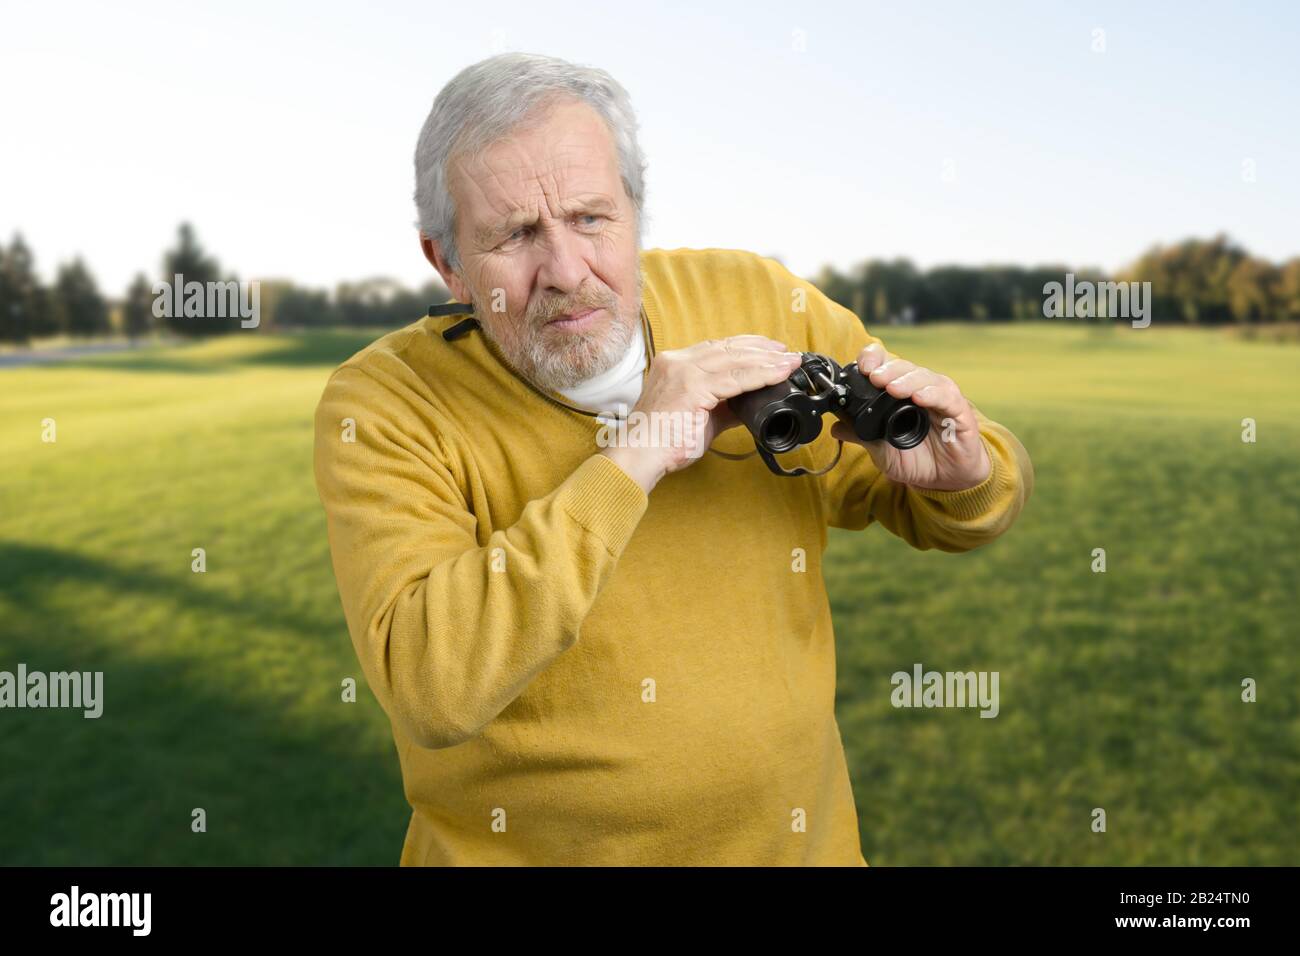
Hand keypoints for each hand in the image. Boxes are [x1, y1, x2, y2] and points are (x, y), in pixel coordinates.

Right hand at [600, 335, 803, 492]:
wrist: (639, 456)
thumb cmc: (663, 441)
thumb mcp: (700, 418)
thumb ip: (725, 407)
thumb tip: (751, 403)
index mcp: (674, 364)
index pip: (716, 347)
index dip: (747, 346)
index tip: (771, 350)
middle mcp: (677, 362)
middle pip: (728, 348)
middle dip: (762, 349)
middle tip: (787, 353)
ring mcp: (683, 372)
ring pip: (734, 360)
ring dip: (767, 361)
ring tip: (789, 362)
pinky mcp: (691, 388)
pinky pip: (735, 379)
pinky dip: (760, 376)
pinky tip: (777, 375)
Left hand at [828, 343, 990, 491]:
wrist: (944, 479)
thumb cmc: (916, 459)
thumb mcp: (881, 450)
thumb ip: (860, 436)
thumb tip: (835, 426)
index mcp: (899, 392)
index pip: (886, 364)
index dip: (874, 359)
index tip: (863, 367)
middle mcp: (919, 388)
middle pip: (903, 367)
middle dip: (887, 369)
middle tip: (874, 377)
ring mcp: (939, 397)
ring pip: (923, 377)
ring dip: (906, 380)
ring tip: (892, 388)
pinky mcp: (958, 410)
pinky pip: (945, 397)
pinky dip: (932, 394)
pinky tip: (920, 398)